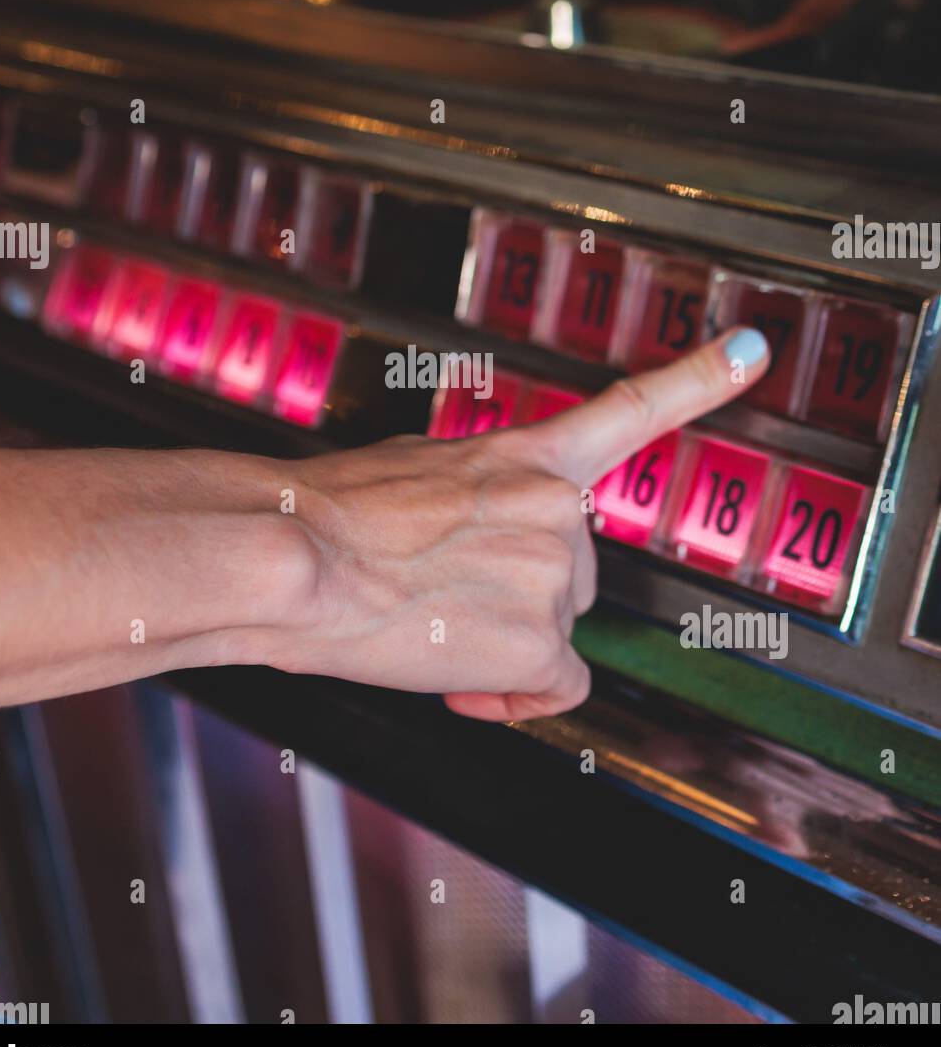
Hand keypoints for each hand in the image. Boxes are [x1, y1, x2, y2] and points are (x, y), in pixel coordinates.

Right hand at [249, 328, 768, 721]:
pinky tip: (462, 684)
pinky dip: (512, 697)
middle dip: (520, 595)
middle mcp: (559, 507)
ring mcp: (556, 575)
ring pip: (555, 632)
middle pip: (572, 573)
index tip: (753, 349)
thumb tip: (469, 540)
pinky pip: (554, 689)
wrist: (294, 556)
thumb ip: (472, 492)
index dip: (701, 378)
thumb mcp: (410, 469)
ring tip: (428, 627)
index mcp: (525, 454)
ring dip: (504, 644)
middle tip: (442, 595)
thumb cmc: (326, 513)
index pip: (632, 406)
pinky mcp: (540, 642)